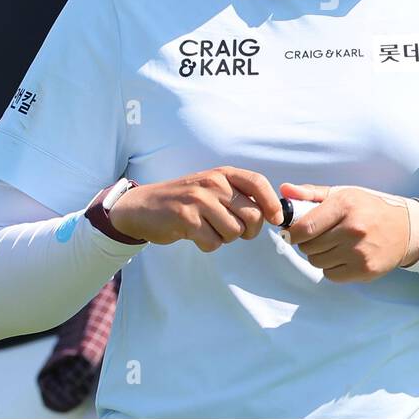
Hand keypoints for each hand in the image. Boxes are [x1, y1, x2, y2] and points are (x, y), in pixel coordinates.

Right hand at [110, 166, 283, 251]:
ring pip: (234, 232)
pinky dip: (207, 245)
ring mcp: (199, 200)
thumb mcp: (211, 187)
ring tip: (207, 228)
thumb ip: (237, 195)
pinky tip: (195, 235)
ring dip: (224, 238)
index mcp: (222, 174)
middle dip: (248, 231)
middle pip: (252, 215)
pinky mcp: (186, 219)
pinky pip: (213, 242)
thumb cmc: (184, 200)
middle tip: (232, 231)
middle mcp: (212, 183)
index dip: (272, 203)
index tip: (275, 219)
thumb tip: (271, 213)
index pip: (258, 183)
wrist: (143, 206)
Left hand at [278, 182, 418, 282]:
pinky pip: (330, 275)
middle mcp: (352, 229)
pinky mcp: (365, 270)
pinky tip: (343, 256)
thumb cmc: (369, 209)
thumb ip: (311, 193)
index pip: (305, 227)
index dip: (292, 233)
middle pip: (308, 246)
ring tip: (333, 245)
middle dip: (307, 243)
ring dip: (319, 255)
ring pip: (317, 262)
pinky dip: (331, 268)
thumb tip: (284, 190)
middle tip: (319, 237)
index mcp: (345, 205)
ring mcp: (359, 252)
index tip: (292, 233)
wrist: (405, 230)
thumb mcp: (343, 194)